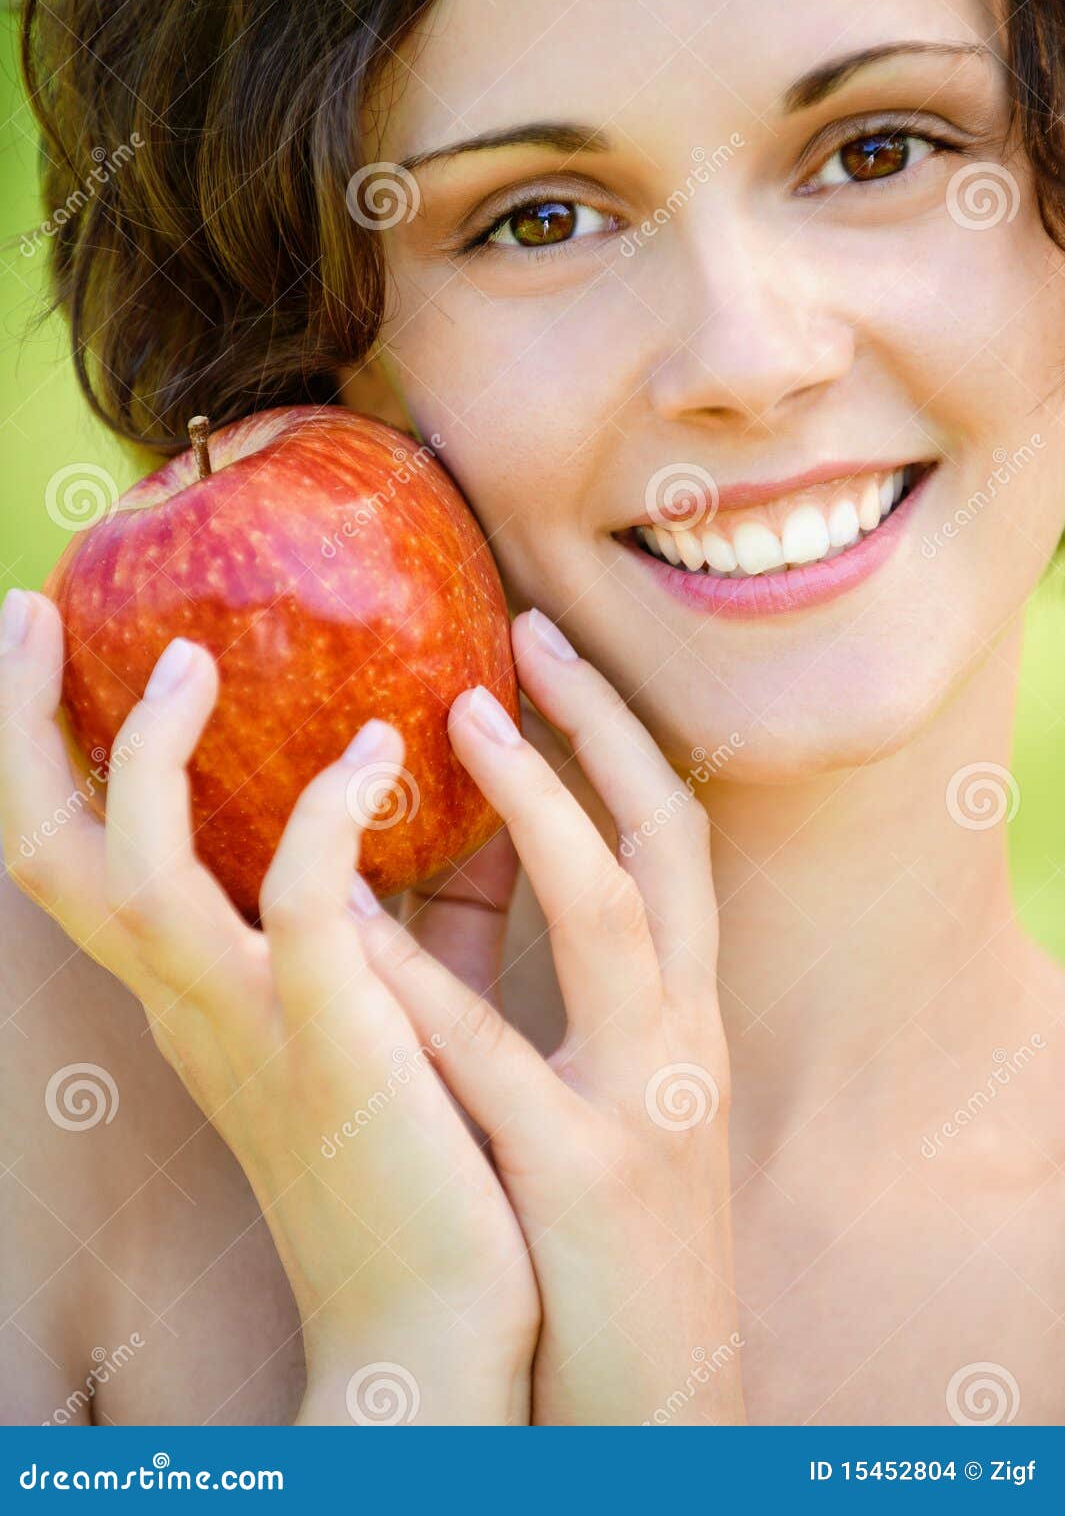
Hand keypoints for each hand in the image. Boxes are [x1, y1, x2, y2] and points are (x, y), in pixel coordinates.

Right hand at [0, 591, 538, 1425]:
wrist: (436, 1330)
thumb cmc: (423, 1154)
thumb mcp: (398, 1004)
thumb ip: (409, 903)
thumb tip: (442, 775)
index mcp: (193, 992)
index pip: (79, 858)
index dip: (44, 753)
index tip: (53, 647)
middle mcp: (187, 1004)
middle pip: (46, 853)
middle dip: (17, 727)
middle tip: (27, 609)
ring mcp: (247, 1027)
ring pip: (131, 870)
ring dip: (146, 752)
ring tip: (189, 655)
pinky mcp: (334, 1045)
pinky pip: (300, 907)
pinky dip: (326, 814)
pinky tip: (380, 749)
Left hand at [367, 609, 744, 1425]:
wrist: (648, 1406)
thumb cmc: (607, 1241)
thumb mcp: (600, 1095)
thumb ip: (559, 992)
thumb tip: (476, 877)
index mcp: (683, 1016)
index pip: (674, 842)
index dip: (623, 740)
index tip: (551, 653)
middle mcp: (684, 1039)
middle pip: (667, 844)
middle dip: (606, 731)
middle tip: (529, 637)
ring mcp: (645, 1104)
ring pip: (614, 915)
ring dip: (542, 806)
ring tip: (459, 720)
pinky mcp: (586, 1179)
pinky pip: (497, 1055)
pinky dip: (427, 975)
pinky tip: (354, 912)